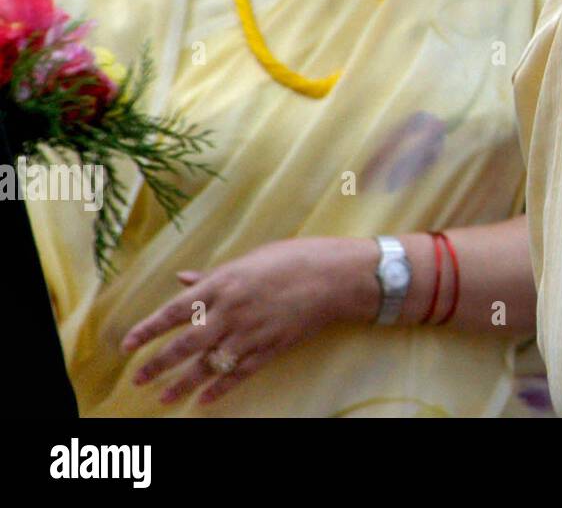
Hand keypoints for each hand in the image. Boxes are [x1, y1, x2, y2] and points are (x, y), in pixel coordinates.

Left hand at [120, 236, 377, 406]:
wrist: (334, 277)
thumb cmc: (293, 259)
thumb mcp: (249, 260)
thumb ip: (214, 276)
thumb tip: (183, 280)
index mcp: (222, 284)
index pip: (174, 311)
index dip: (148, 331)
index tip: (128, 346)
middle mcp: (230, 311)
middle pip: (185, 345)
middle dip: (158, 364)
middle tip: (138, 379)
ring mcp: (250, 333)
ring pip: (208, 365)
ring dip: (183, 384)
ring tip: (164, 398)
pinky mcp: (269, 348)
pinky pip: (238, 374)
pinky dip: (219, 389)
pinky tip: (204, 400)